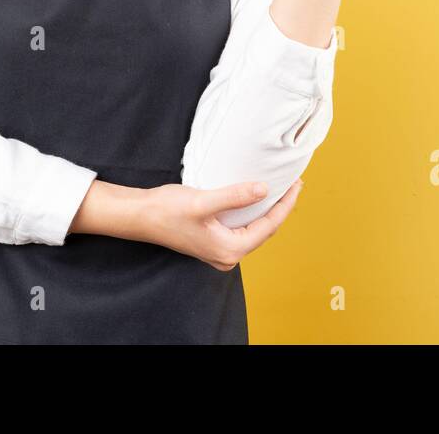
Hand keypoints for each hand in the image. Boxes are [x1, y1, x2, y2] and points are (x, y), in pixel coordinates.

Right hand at [141, 179, 304, 270]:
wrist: (141, 216)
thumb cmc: (167, 210)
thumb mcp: (203, 201)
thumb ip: (235, 196)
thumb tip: (264, 190)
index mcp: (229, 250)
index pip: (269, 226)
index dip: (285, 204)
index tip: (297, 185)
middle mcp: (227, 255)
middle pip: (264, 230)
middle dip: (280, 207)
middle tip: (293, 183)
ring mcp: (220, 251)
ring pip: (254, 229)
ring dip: (267, 210)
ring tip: (280, 189)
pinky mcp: (213, 242)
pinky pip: (242, 228)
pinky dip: (251, 213)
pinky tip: (255, 198)